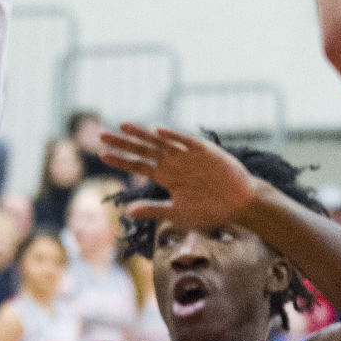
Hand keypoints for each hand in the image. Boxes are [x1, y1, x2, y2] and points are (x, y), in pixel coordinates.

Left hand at [99, 124, 258, 229]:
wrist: (240, 204)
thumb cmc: (210, 209)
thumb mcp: (177, 212)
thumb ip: (153, 209)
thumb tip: (127, 212)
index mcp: (166, 176)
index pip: (138, 165)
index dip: (120, 160)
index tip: (101, 154)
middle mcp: (174, 163)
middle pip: (144, 150)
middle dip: (123, 143)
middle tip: (100, 134)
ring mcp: (188, 156)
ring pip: (161, 143)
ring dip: (143, 135)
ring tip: (123, 127)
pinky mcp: (206, 153)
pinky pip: (187, 142)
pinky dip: (174, 137)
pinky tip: (158, 131)